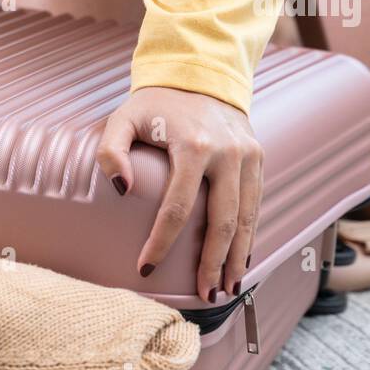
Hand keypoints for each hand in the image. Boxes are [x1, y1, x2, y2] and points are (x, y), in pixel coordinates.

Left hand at [96, 86, 262, 302]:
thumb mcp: (122, 118)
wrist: (199, 74)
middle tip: (204, 295)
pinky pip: (256, 204)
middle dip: (213, 262)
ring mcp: (249, 156)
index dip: (162, 243)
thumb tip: (119, 188)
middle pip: (223, 221)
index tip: (146, 268)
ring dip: (237, 257)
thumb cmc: (154, 103)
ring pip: (247, 217)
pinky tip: (241, 260)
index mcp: (194, 146)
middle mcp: (228, 154)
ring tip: (227, 289)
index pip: (177, 208)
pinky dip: (250, 235)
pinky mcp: (258, 158)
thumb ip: (110, 152)